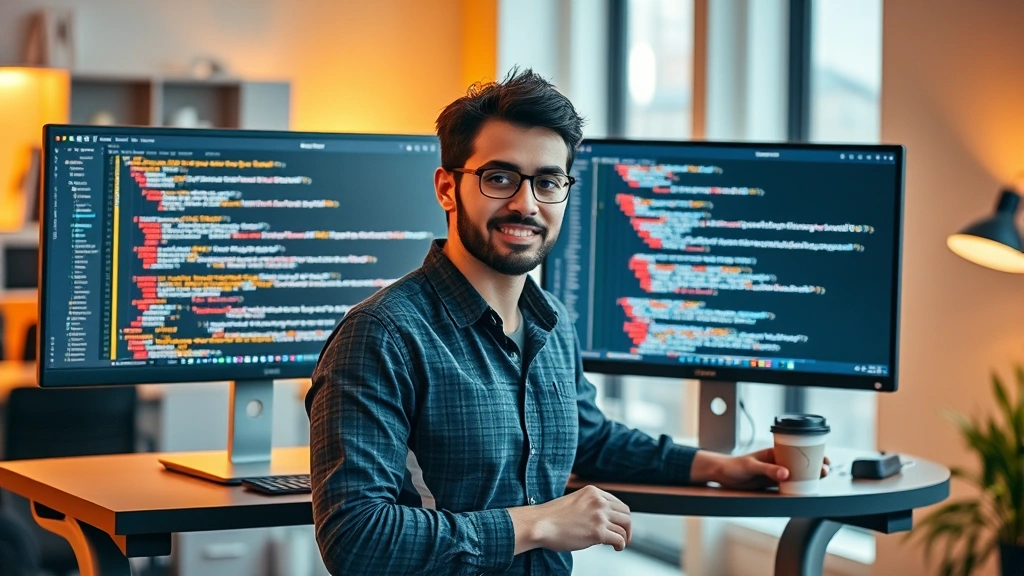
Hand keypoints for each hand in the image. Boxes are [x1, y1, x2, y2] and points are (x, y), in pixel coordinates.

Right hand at [507, 485, 631, 553]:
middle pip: (625, 514)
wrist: (540, 524)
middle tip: (624, 536)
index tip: (619, 524)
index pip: (618, 503)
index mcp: (593, 492)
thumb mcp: (574, 501)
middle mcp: (598, 502)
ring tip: (620, 544)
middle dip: (626, 527)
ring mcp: (599, 516)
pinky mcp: (598, 532)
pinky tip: (616, 548)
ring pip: (625, 527)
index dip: (620, 516)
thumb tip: (600, 519)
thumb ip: (589, 505)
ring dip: (624, 537)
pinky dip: (620, 545)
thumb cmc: (551, 516)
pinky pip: (619, 539)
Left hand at [692, 448, 829, 490]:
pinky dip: (798, 488)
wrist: (722, 475)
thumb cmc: (734, 466)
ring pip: (797, 476)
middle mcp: (777, 462)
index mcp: (774, 453)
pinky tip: (805, 491)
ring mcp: (776, 474)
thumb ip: (768, 470)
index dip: (812, 453)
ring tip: (819, 480)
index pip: (796, 451)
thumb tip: (785, 474)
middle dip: (815, 466)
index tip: (823, 458)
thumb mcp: (751, 466)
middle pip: (801, 464)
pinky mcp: (772, 485)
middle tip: (824, 471)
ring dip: (808, 478)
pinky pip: (788, 486)